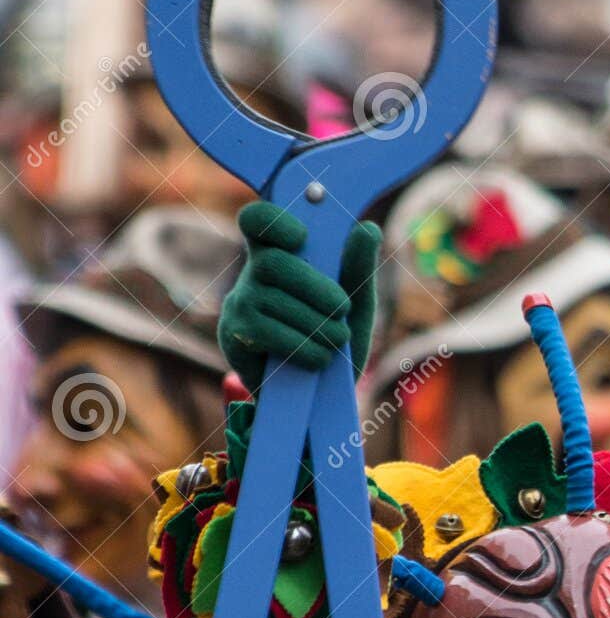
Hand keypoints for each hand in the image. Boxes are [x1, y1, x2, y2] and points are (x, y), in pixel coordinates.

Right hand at [219, 201, 380, 391]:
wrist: (317, 396)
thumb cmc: (333, 337)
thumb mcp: (355, 304)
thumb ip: (359, 268)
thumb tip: (368, 228)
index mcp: (280, 253)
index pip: (258, 221)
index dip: (273, 221)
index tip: (302, 236)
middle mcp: (252, 273)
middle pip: (273, 262)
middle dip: (314, 287)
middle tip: (342, 309)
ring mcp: (239, 303)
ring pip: (273, 300)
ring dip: (315, 323)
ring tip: (338, 340)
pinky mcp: (234, 336)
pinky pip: (266, 333)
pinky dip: (303, 346)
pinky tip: (321, 358)